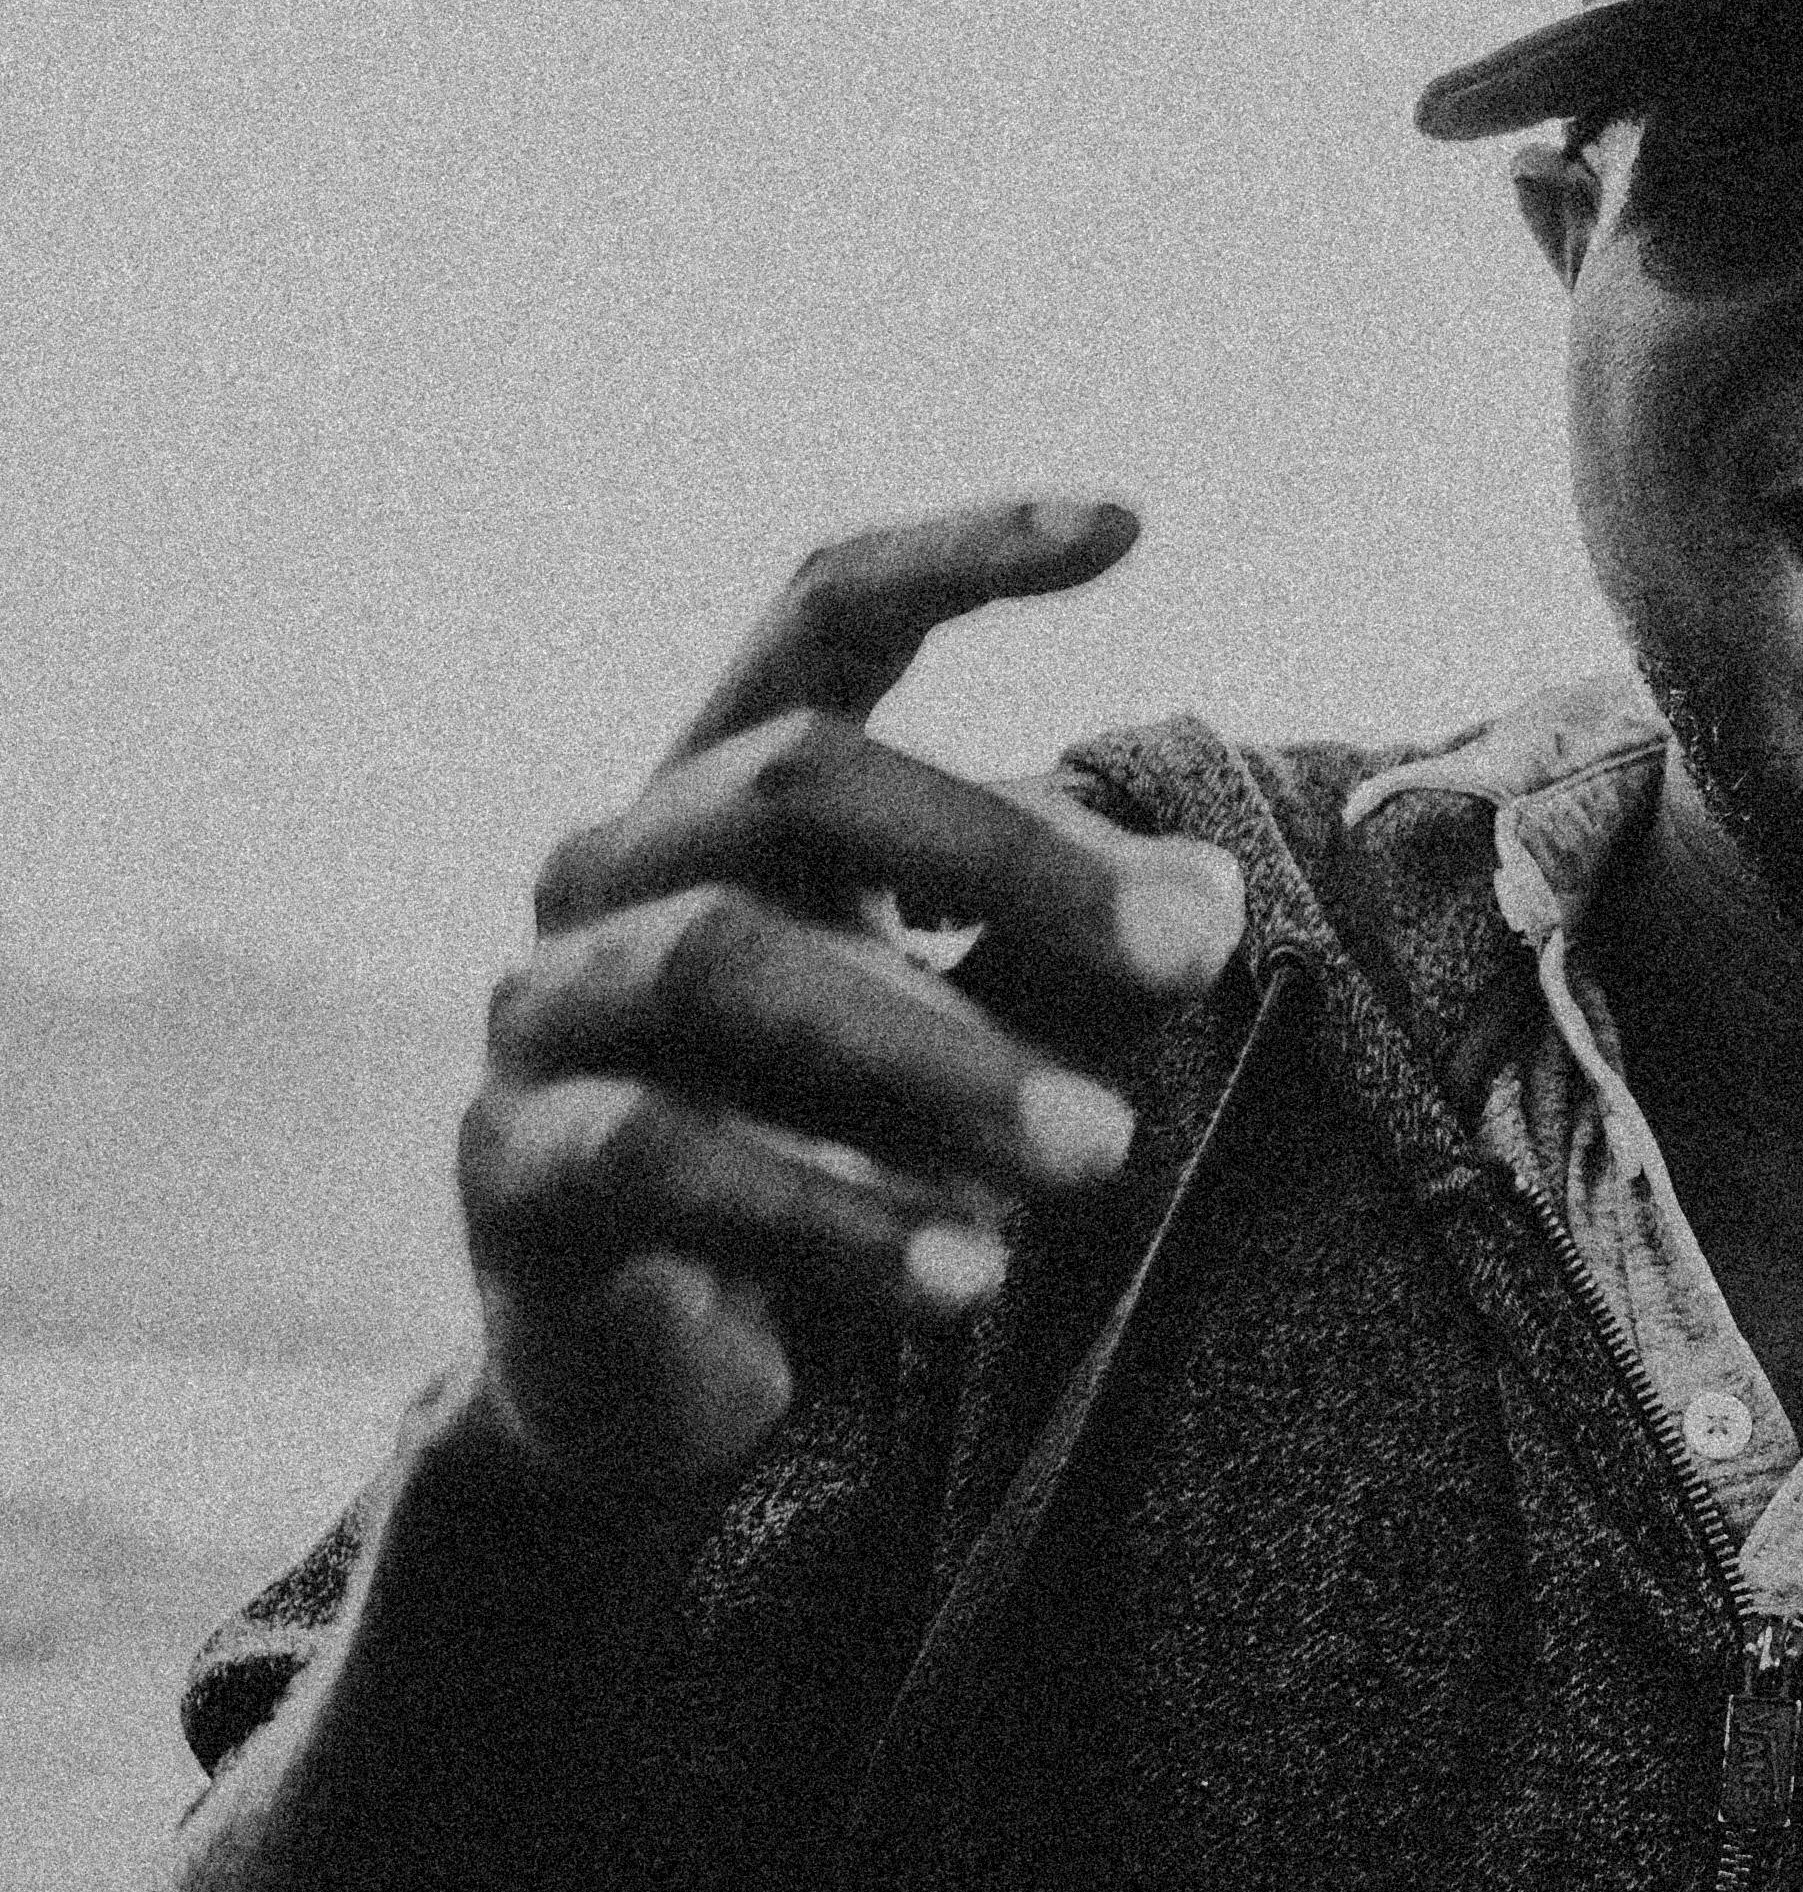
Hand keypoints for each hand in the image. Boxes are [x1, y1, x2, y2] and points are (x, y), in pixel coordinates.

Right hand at [455, 497, 1244, 1500]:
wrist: (657, 1367)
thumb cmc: (834, 1148)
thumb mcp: (976, 1024)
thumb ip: (1077, 954)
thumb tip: (1198, 910)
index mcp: (729, 795)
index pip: (823, 617)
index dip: (958, 552)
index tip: (1130, 524)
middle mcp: (617, 865)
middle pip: (796, 778)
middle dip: (1008, 856)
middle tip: (1189, 958)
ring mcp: (546, 1009)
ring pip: (726, 971)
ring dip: (939, 1058)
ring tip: (1105, 1152)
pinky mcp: (514, 1170)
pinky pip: (666, 1159)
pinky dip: (831, 1215)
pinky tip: (970, 1276)